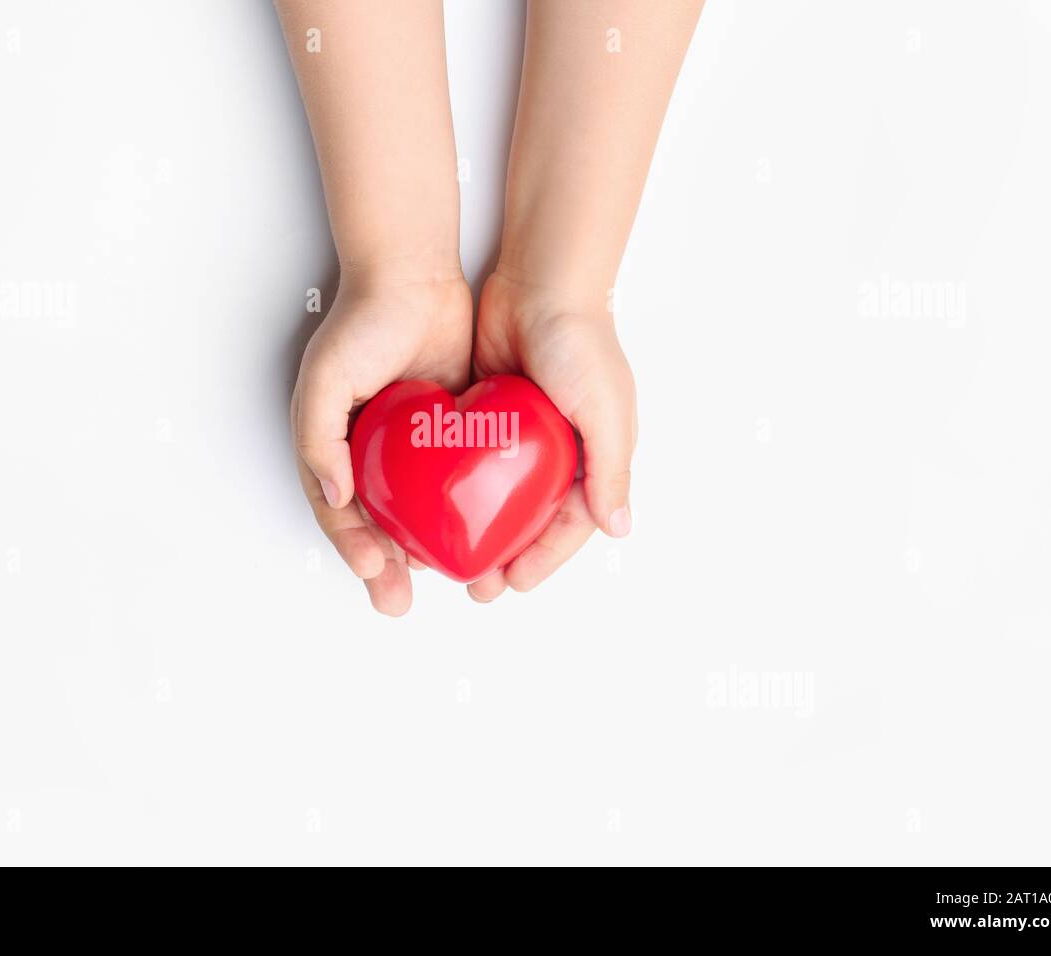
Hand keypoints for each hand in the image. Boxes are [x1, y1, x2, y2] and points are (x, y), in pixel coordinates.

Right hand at [291, 267, 471, 615]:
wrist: (414, 277)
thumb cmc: (361, 325)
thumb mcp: (324, 381)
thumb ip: (318, 440)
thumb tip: (333, 496)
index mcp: (336, 449)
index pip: (339, 513)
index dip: (352, 547)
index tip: (374, 573)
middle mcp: (371, 454)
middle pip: (376, 525)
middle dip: (384, 568)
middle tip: (398, 603)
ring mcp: (412, 447)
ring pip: (415, 513)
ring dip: (422, 551)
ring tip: (438, 582)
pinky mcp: (451, 434)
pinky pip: (453, 482)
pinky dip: (456, 512)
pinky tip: (472, 535)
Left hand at [466, 267, 636, 601]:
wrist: (538, 281)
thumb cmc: (582, 341)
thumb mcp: (605, 411)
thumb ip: (610, 469)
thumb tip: (617, 527)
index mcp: (592, 456)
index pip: (569, 524)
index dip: (544, 558)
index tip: (513, 583)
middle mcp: (558, 450)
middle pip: (529, 519)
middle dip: (505, 556)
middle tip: (476, 584)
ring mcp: (519, 434)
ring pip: (496, 497)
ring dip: (477, 529)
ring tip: (448, 557)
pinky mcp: (486, 414)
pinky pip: (468, 462)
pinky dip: (455, 489)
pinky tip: (433, 509)